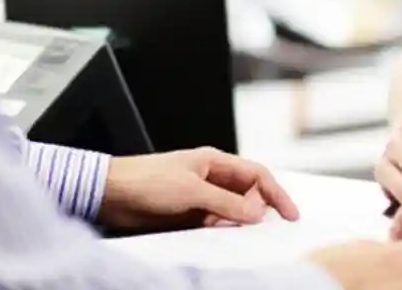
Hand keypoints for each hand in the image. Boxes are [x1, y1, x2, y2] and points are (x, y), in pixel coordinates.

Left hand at [98, 147, 298, 232]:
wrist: (111, 193)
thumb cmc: (146, 180)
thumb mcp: (192, 192)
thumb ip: (226, 203)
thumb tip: (257, 212)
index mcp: (214, 162)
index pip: (257, 175)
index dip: (276, 193)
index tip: (290, 214)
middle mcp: (210, 177)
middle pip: (248, 193)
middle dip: (262, 210)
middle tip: (272, 230)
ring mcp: (199, 196)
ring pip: (232, 211)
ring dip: (241, 223)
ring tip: (249, 237)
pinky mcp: (187, 214)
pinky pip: (214, 224)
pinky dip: (224, 232)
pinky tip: (226, 240)